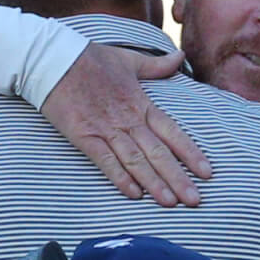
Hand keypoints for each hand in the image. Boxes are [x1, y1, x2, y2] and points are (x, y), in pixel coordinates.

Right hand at [40, 44, 212, 206]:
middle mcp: (128, 119)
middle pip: (158, 153)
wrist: (53, 59)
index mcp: (141, 102)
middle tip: (195, 200)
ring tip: (170, 203)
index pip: (172, 132)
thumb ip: (156, 65)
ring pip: (136, 161)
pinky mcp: (85, 136)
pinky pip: (106, 161)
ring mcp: (106, 129)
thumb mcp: (128, 59)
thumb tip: (180, 56)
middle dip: (178, 178)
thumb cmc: (90, 58)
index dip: (191, 153)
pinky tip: (133, 194)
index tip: (207, 172)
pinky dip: (120, 177)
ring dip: (154, 183)